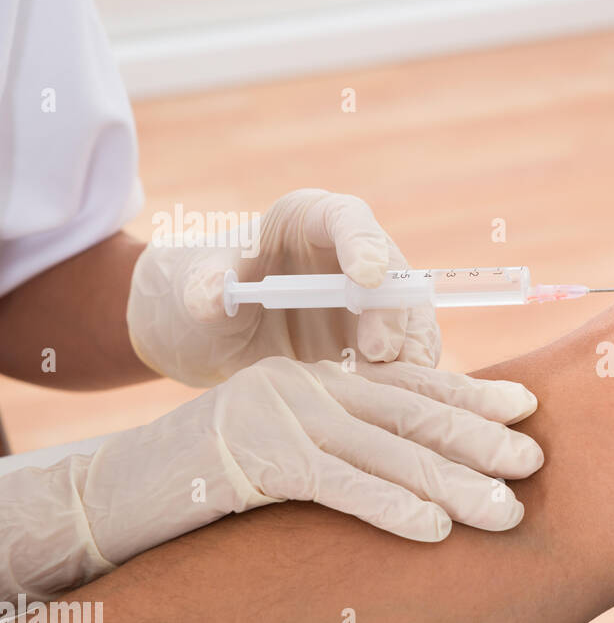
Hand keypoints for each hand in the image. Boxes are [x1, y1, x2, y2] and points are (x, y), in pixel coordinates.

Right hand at [0, 357, 541, 601]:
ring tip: (506, 513)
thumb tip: (427, 480)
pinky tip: (434, 531)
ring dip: (452, 485)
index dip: (470, 398)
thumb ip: (345, 448)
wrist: (120, 495)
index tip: (526, 410)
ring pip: (386, 451)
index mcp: (316, 377)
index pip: (407, 386)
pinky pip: (339, 485)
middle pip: (409, 413)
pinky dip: (390, 507)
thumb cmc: (213, 483)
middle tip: (535, 462)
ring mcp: (279, 415)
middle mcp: (304, 383)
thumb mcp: (287, 451)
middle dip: (478, 439)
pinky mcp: (255, 457)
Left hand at [127, 190, 438, 386]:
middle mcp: (353, 257)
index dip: (364, 244)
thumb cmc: (201, 290)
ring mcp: (371, 305)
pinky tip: (386, 403)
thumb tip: (211, 297)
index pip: (349, 220)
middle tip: (379, 351)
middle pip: (394, 277)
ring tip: (394, 386)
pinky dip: (403, 384)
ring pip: (411, 323)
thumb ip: (203, 285)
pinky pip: (405, 362)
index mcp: (312, 221)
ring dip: (410, 354)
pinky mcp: (376, 348)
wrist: (206, 336)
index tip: (366, 277)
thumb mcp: (193, 284)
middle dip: (394, 314)